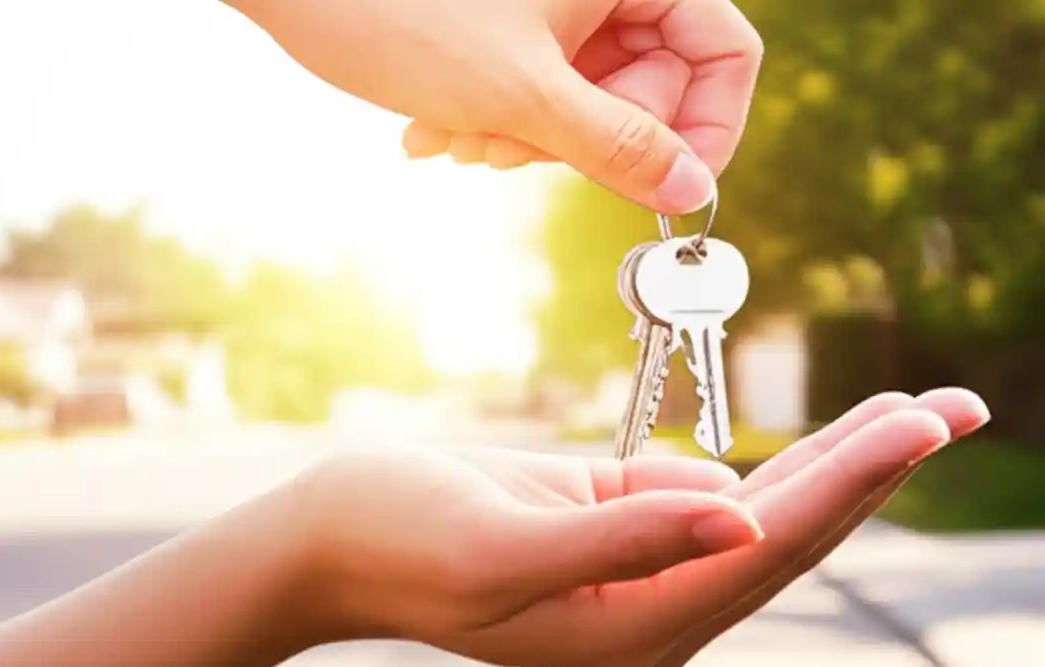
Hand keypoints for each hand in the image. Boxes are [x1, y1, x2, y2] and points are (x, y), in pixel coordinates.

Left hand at [230, 0, 762, 213]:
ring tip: (461, 136)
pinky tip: (437, 129)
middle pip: (653, 86)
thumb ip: (618, 146)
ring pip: (592, 102)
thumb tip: (689, 188)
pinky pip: (544, 95)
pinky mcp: (518, 29)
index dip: (707, 129)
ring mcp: (559, 7)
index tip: (671, 188)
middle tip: (513, 154)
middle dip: (583, 141)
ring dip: (527, 142)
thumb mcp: (523, 96)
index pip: (724, 50)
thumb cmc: (401, 15)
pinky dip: (499, 125)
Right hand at [287, 388, 987, 666]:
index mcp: (630, 630)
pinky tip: (825, 450)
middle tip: (958, 407)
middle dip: (873, 469)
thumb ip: (623, 539)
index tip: (923, 419)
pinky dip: (775, 466)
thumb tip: (741, 522)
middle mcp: (649, 614)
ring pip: (760, 516)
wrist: (329, 539)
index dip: (851, 480)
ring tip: (920, 413)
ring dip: (840, 464)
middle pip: (784, 536)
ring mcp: (635, 577)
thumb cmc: (394, 537)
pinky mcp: (615, 535)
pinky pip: (710, 498)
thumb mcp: (501, 543)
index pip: (766, 547)